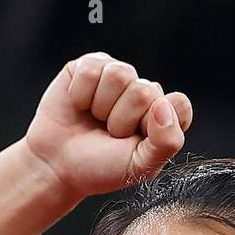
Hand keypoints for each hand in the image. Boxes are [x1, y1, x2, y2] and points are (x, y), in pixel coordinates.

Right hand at [23, 52, 192, 202]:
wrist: (56, 165)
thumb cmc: (100, 168)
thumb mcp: (140, 167)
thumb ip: (166, 142)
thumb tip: (164, 105)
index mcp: (163, 116)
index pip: (178, 105)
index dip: (156, 125)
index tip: (136, 142)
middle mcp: (144, 92)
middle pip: (144, 91)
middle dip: (121, 120)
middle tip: (109, 134)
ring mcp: (117, 77)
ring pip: (119, 74)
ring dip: (101, 106)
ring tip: (94, 119)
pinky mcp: (90, 66)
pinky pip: (91, 68)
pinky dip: (80, 93)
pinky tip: (78, 105)